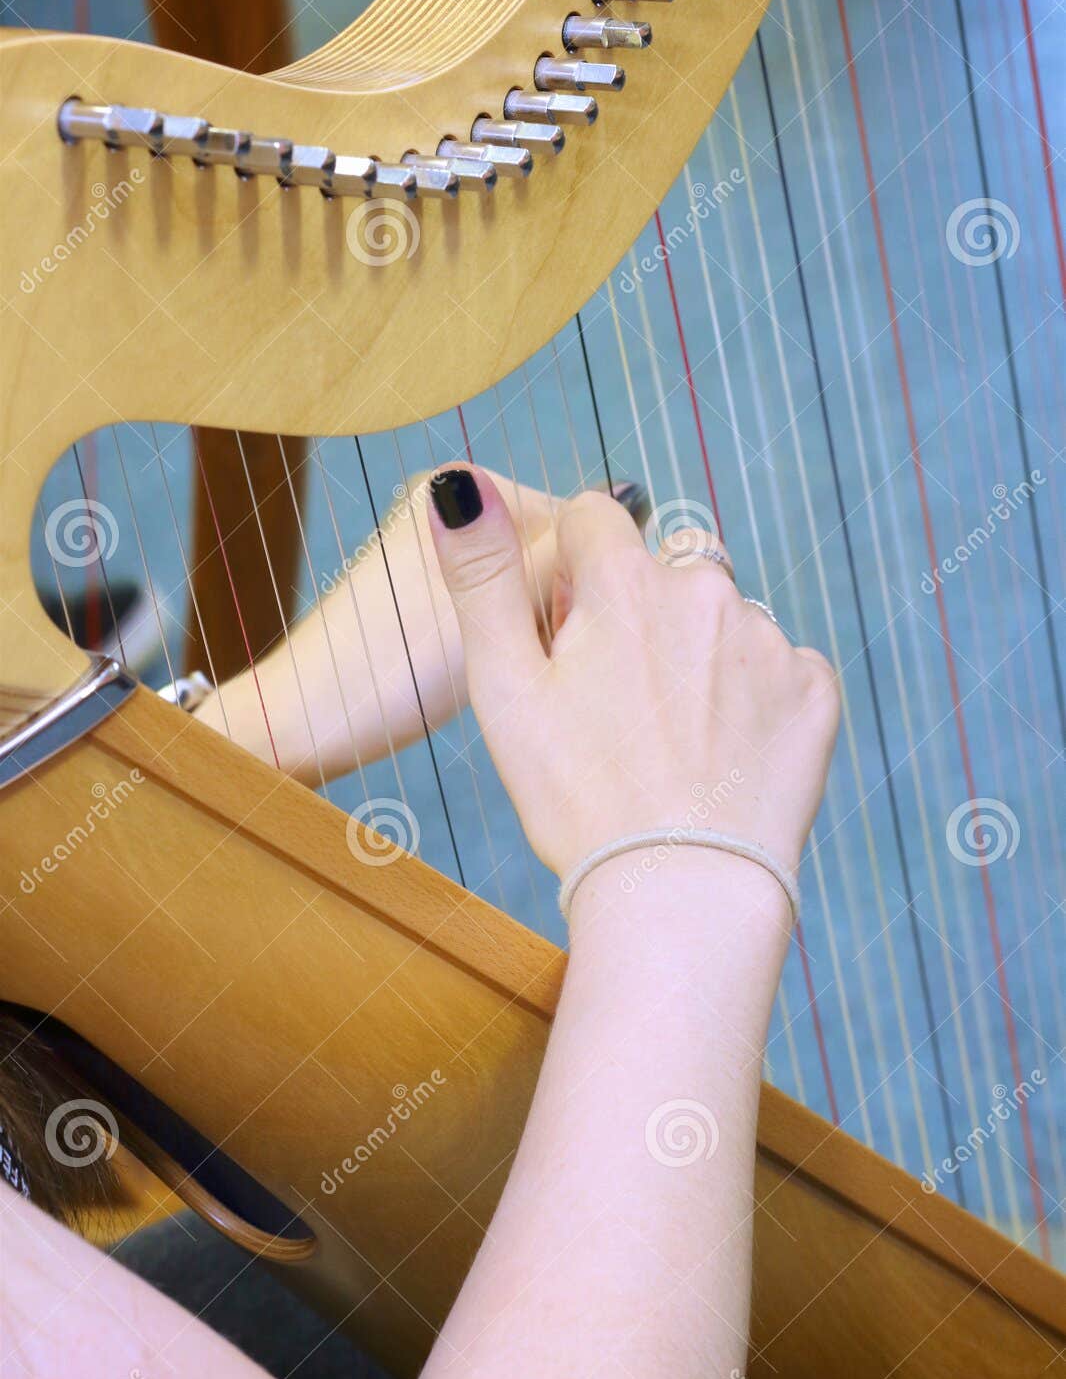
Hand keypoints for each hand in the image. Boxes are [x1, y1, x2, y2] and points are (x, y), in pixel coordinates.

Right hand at [428, 466, 839, 888]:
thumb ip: (483, 577)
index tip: (569, 637)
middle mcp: (709, 591)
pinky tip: (723, 756)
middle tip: (617, 709)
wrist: (680, 892)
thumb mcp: (504, 688)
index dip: (572, 574)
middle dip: (638, 617)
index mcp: (627, 582)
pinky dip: (753, 700)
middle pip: (662, 574)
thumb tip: (459, 486)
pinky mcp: (814, 692)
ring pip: (722, 622)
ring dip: (698, 658)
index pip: (593, 521)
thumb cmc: (577, 797)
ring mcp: (770, 641)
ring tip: (671, 743)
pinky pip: (779, 669)